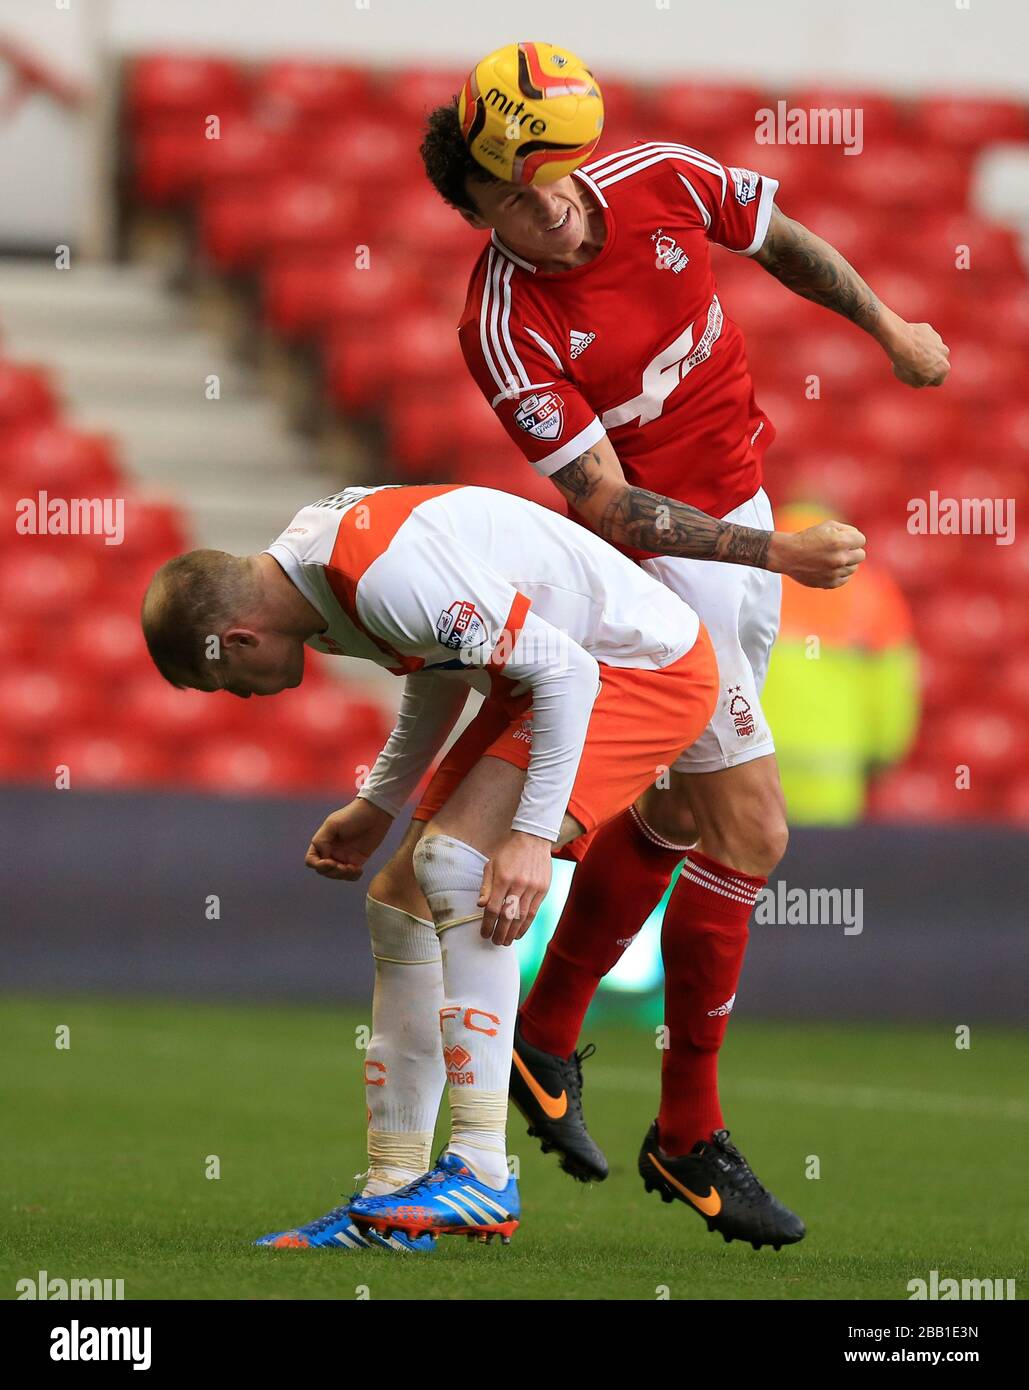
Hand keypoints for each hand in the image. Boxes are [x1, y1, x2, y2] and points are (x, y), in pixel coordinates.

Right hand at [304, 798, 392, 880]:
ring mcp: (344, 856)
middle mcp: (331, 851)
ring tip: (352, 868)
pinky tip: (359, 869)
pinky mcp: (357, 860)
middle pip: (323, 870)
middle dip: (332, 872)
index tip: (331, 862)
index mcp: (323, 842)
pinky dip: (353, 876)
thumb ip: (322, 840)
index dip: (318, 865)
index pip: (311, 860)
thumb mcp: (332, 824)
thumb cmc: (353, 815)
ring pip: (336, 875)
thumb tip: (323, 857)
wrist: (376, 813)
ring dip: (342, 875)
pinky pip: (350, 875)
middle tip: (343, 867)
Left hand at [478, 831, 552, 946]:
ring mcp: (533, 888)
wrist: (533, 839)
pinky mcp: (543, 889)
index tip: (484, 933)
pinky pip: (533, 912)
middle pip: (508, 916)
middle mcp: (518, 884)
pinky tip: (519, 933)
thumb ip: (486, 886)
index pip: (493, 908)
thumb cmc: (508, 852)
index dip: (487, 924)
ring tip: (506, 942)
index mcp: (503, 878)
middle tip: (495, 942)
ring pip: (522, 917)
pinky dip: (526, 925)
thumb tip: (480, 906)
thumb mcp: (491, 865)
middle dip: (500, 933)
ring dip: (513, 933)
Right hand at [768, 521, 866, 588]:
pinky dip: (840, 573)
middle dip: (852, 551)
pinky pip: (845, 579)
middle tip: (838, 550)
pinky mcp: (830, 583)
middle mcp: (839, 558)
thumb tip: (859, 539)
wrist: (787, 555)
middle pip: (861, 555)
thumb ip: (847, 530)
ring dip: (846, 563)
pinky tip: (830, 568)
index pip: (861, 540)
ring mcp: (835, 572)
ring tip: (831, 559)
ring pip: (853, 568)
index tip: (843, 539)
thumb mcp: (827, 526)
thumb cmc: (808, 538)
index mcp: (840, 541)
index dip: (853, 538)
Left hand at [886, 321, 950, 387]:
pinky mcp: (928, 329)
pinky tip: (905, 344)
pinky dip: (915, 341)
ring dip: (921, 351)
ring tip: (905, 354)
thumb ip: (924, 381)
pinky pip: (922, 338)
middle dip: (926, 364)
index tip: (915, 377)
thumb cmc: (907, 364)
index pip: (938, 379)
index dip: (925, 379)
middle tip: (910, 365)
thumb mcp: (914, 382)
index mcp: (944, 368)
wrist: (900, 342)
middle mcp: (945, 353)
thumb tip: (925, 377)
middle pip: (935, 362)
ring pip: (930, 349)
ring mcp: (937, 340)